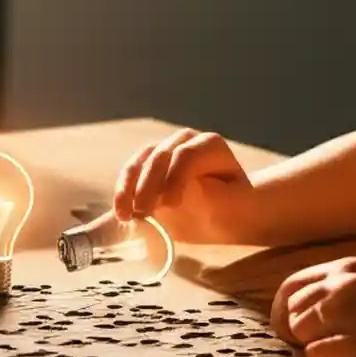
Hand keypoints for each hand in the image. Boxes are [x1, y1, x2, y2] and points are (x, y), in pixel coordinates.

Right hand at [113, 128, 255, 242]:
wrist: (225, 213)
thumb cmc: (234, 209)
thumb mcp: (232, 205)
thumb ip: (214, 196)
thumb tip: (189, 189)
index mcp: (209, 145)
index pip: (187, 155)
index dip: (176, 177)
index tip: (171, 204)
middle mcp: (184, 141)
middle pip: (159, 156)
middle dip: (149, 185)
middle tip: (144, 212)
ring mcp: (163, 151)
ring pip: (139, 162)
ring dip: (128, 188)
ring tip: (125, 215)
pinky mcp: (146, 167)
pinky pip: (130, 176)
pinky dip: (123, 194)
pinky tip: (121, 213)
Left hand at [272, 257, 355, 356]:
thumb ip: (339, 290)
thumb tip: (299, 316)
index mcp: (348, 268)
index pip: (291, 288)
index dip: (285, 313)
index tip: (293, 331)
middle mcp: (344, 285)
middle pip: (292, 313)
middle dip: (301, 334)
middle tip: (325, 346)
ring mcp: (352, 313)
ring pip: (301, 335)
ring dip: (315, 350)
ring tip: (345, 352)